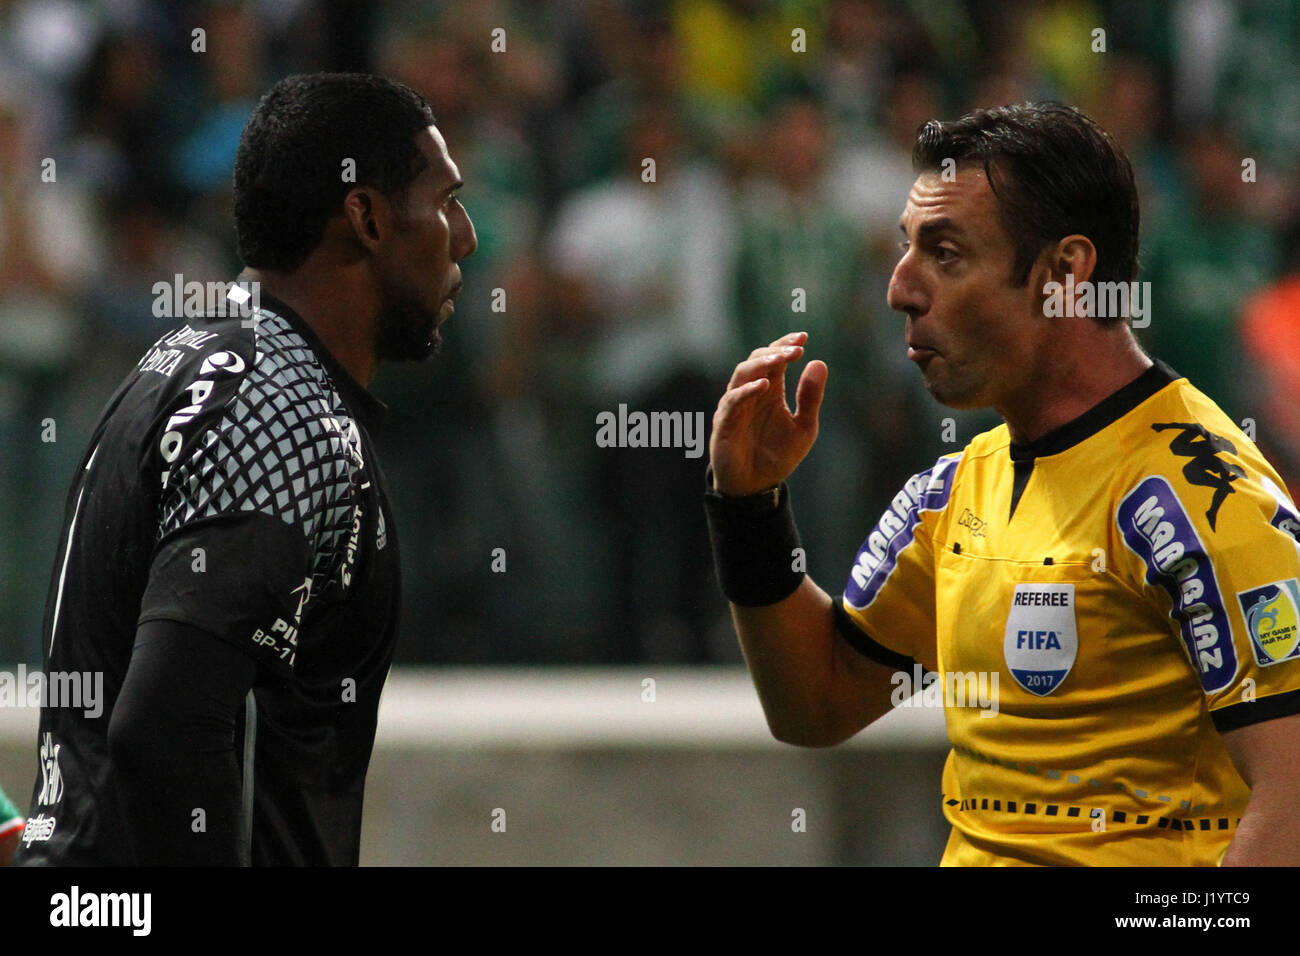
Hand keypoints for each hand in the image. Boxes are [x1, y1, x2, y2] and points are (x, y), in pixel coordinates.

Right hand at [709, 331, 827, 496]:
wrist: (756, 487)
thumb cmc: (777, 456)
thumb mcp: (804, 427)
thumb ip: (810, 398)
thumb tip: (819, 362)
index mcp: (770, 390)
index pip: (775, 359)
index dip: (786, 345)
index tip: (804, 336)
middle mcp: (751, 393)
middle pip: (757, 360)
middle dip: (776, 351)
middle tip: (796, 348)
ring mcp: (735, 406)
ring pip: (742, 374)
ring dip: (761, 364)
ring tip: (780, 359)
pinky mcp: (725, 424)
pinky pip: (732, 402)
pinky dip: (746, 391)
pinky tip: (764, 386)